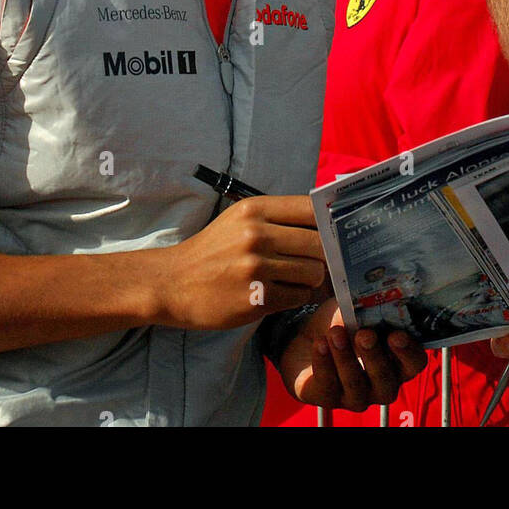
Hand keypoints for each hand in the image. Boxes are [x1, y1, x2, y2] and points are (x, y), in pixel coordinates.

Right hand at [157, 194, 327, 331]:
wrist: (172, 283)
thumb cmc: (213, 250)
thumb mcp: (240, 220)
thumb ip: (278, 218)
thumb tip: (326, 224)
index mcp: (255, 210)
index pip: (310, 209)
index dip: (329, 221)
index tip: (336, 231)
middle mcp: (256, 235)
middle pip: (318, 244)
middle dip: (323, 257)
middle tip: (317, 264)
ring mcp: (255, 268)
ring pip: (312, 273)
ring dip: (310, 280)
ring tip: (295, 280)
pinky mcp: (255, 299)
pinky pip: (298, 297)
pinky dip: (296, 297)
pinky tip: (281, 294)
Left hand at [281, 299, 427, 410]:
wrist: (306, 338)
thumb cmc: (342, 323)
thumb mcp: (357, 310)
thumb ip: (370, 307)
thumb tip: (375, 289)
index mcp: (397, 362)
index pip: (415, 363)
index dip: (408, 352)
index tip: (396, 335)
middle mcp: (381, 385)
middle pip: (385, 380)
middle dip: (374, 357)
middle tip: (364, 334)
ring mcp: (356, 396)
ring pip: (355, 385)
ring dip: (345, 358)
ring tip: (335, 333)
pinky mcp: (328, 398)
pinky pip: (328, 386)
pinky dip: (324, 363)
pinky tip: (320, 344)